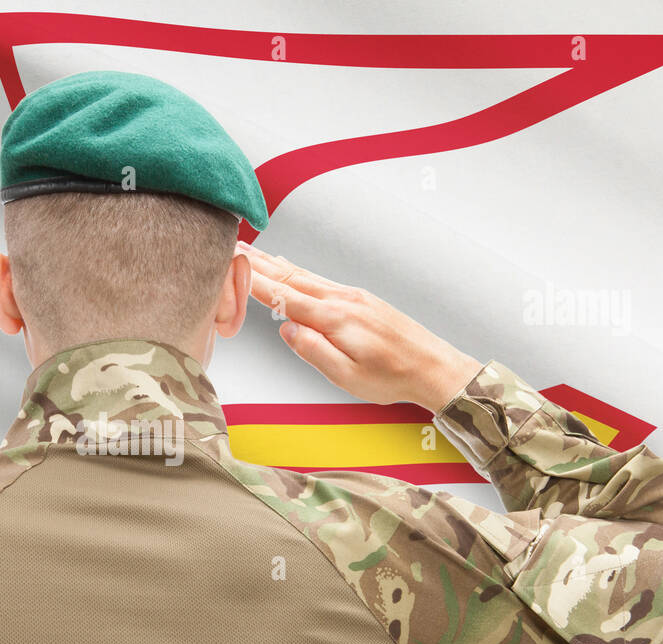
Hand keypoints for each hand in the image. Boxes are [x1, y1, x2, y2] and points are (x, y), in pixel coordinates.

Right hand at [239, 241, 484, 412]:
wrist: (432, 366)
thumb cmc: (391, 377)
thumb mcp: (346, 377)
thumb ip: (313, 351)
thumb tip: (286, 329)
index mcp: (334, 319)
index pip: (283, 296)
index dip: (253, 281)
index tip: (230, 265)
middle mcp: (341, 300)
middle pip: (290, 277)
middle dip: (258, 263)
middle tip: (231, 247)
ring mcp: (352, 296)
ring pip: (304, 275)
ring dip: (274, 263)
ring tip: (251, 252)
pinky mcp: (360, 299)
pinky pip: (319, 279)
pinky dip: (296, 270)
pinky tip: (288, 268)